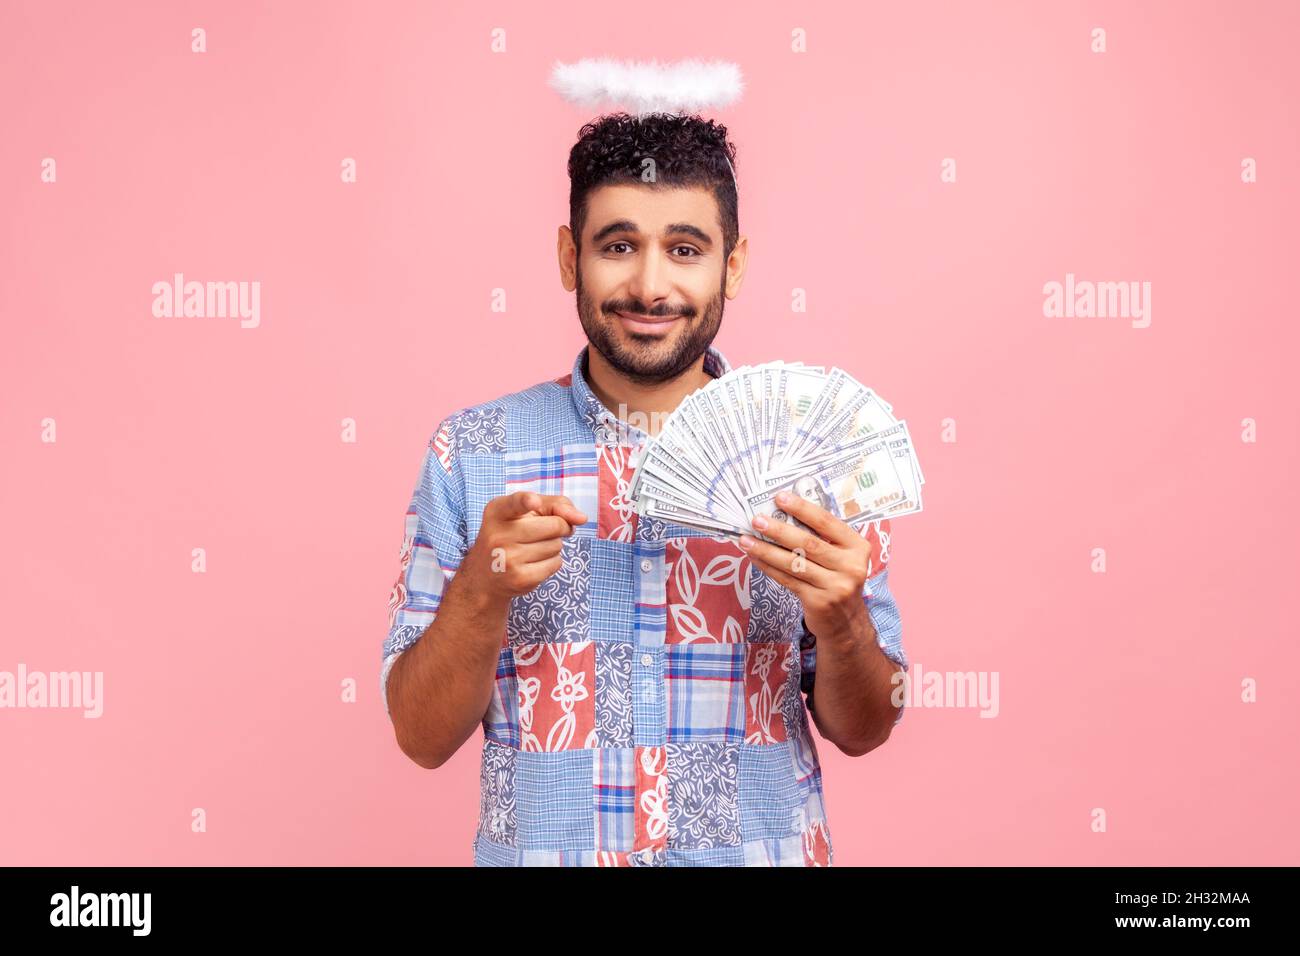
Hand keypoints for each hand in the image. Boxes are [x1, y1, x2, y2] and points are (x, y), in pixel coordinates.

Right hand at [464, 491, 587, 602]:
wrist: (486, 575)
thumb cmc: (512, 534)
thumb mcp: (526, 511)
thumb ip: (555, 504)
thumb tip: (581, 518)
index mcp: (498, 511)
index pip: (514, 503)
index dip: (526, 501)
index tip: (533, 500)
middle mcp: (499, 534)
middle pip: (555, 525)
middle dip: (558, 527)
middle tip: (541, 532)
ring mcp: (508, 558)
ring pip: (557, 545)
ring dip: (553, 545)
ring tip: (530, 548)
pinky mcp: (520, 578)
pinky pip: (556, 564)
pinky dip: (552, 562)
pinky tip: (532, 562)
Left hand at [738, 491, 872, 642]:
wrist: (846, 622)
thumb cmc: (837, 579)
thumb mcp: (841, 556)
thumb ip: (822, 538)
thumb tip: (783, 513)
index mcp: (858, 546)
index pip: (827, 522)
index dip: (802, 509)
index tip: (779, 497)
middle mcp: (851, 566)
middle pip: (808, 543)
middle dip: (779, 530)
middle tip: (757, 520)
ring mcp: (836, 586)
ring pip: (794, 563)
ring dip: (766, 550)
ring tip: (746, 540)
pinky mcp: (819, 602)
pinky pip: (788, 580)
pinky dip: (768, 567)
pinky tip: (755, 557)